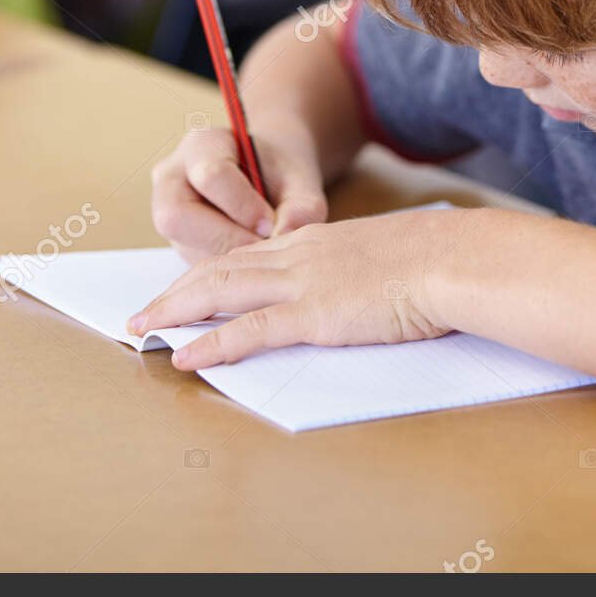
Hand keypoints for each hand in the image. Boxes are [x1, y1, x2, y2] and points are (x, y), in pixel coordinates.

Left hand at [128, 208, 465, 369]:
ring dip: (175, 311)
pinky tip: (184, 355)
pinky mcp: (313, 314)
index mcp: (315, 241)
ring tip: (142, 328)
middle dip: (175, 291)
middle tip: (144, 311)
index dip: (209, 273)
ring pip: (219, 292)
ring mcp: (302, 282)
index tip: (184, 289)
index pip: (247, 255)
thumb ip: (359, 269)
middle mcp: (298, 255)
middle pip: (219, 268)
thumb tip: (357, 289)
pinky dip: (211, 343)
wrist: (453, 258)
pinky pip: (249, 330)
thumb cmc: (436, 261)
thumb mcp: (387, 256)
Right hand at [150, 120, 327, 262]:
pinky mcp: (176, 241)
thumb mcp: (300, 179)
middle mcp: (172, 177)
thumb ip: (302, 204)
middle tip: (263, 246)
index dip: (243, 206)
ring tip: (262, 253)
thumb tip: (287, 231)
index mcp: (202, 145)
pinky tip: (251, 261)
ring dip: (226, 258)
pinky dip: (224, 270)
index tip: (272, 222)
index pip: (210, 175)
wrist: (268, 175)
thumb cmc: (281, 171)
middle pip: (177, 217)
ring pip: (182, 246)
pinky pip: (191, 262)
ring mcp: (166, 211)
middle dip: (225, 238)